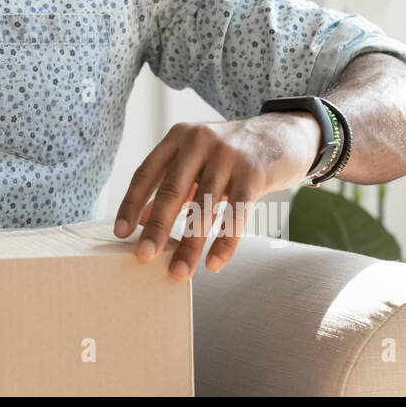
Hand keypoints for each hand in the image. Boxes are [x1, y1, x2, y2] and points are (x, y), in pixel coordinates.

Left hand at [112, 112, 319, 279]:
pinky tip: (214, 263)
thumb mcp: (198, 160)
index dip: (131, 204)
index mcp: (179, 138)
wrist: (285, 134)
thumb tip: (143, 219)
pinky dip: (224, 242)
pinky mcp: (254, 174)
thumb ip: (172, 185)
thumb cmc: (233, 153)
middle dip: (157, 228)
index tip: (120, 233)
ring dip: (190, 244)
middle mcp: (199, 142)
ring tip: (179, 272)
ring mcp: (228, 156)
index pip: (146, 173)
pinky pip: (235, 214)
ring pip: (203, 208)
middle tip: (143, 256)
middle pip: (171, 190)